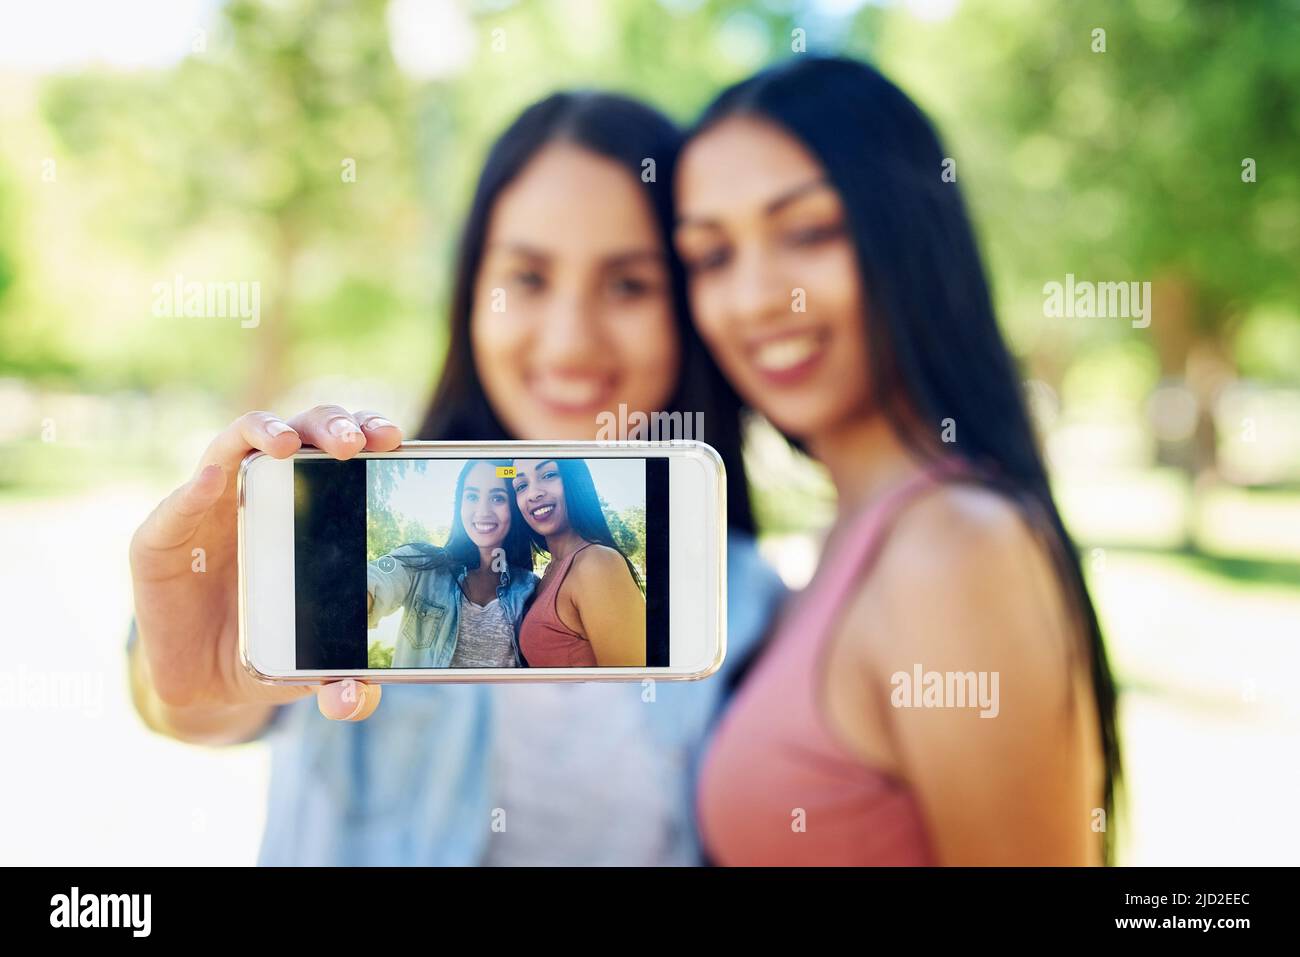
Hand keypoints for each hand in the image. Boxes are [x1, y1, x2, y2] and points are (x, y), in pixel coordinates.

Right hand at [128, 406, 401, 730]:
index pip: (343, 449)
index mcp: (314, 505)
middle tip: (354, 443)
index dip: (368, 431)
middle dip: (332, 425)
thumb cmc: (270, 646)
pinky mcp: (165, 530)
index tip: (395, 439)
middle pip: (302, 430)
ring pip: (239, 440)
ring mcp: (213, 503)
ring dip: (265, 431)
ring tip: (287, 445)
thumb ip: (345, 683)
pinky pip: (182, 497)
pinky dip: (199, 484)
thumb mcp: (313, 665)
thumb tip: (353, 700)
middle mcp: (265, 489)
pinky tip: (216, 479)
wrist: (201, 677)